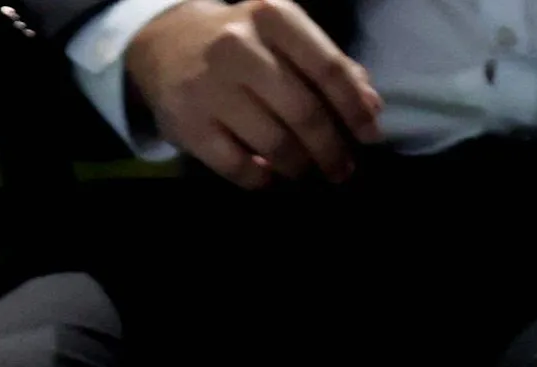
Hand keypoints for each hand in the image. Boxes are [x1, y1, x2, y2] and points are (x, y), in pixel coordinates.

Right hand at [121, 0, 383, 187]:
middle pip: (303, 111)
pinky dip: (260, 178)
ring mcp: (210, 87)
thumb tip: (370, 106)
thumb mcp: (282, 35)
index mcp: (273, 17)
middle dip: (330, 148)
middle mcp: (239, 47)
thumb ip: (325, 64)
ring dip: (298, 166)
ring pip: (273, 142)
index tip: (370, 136)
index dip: (354, 107)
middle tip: (342, 169)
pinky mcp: (188, 125)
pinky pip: (237, 165)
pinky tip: (269, 176)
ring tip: (306, 171)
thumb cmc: (240, 41)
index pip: (327, 68)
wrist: (165, 44)